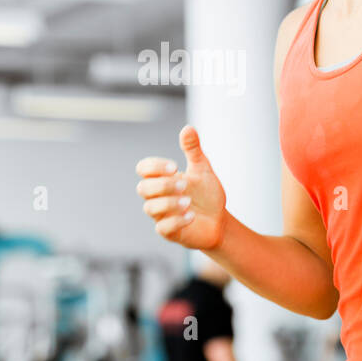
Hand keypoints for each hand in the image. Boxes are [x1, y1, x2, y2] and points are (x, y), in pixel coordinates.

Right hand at [135, 125, 227, 249]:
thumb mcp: (202, 169)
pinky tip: (191, 216)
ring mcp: (161, 215)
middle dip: (162, 185)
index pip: (143, 169)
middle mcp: (158, 197)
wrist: (219, 221)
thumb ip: (193, 150)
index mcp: (162, 179)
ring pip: (150, 208)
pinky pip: (162, 228)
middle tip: (184, 184)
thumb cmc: (207, 194)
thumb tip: (187, 128)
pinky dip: (176, 221)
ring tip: (188, 201)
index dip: (154, 167)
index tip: (174, 167)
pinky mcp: (169, 232)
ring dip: (169, 203)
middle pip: (143, 188)